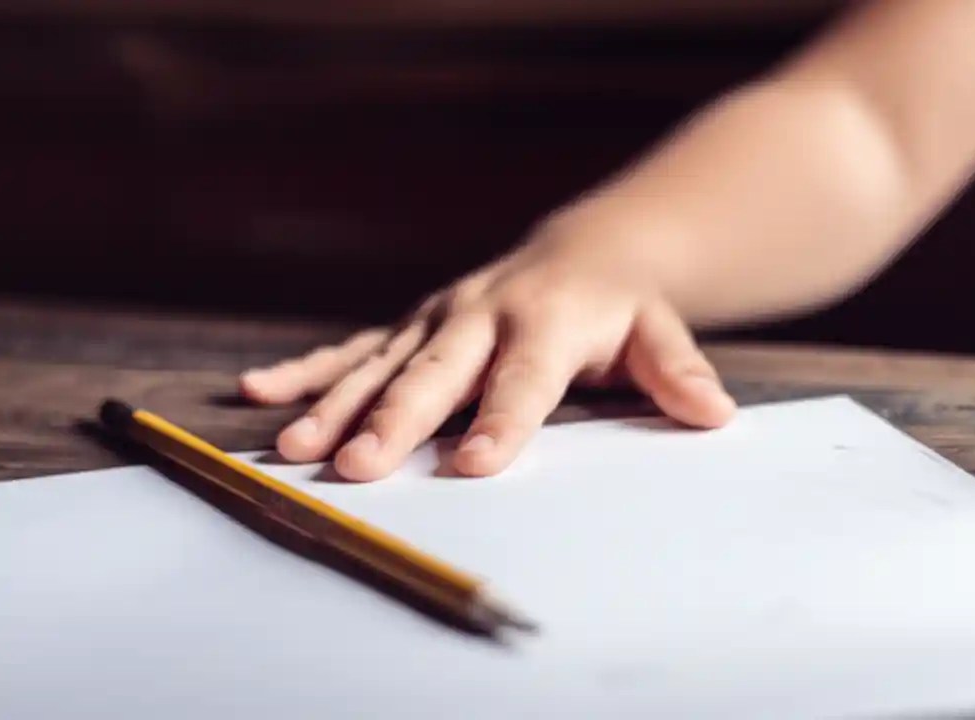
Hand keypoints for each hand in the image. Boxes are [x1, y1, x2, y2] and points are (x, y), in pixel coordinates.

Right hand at [238, 220, 736, 480]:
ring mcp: (440, 317)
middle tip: (361, 467)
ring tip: (295, 447)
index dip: (499, 424)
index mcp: (548, 323)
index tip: (473, 465)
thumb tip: (714, 413)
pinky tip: (259, 393)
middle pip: (437, 374)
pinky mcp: (414, 323)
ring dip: (336, 405)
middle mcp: (484, 315)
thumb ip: (678, 373)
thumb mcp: (661, 332)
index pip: (523, 382)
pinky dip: (308, 370)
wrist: (587, 252)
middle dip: (397, 420)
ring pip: (382, 364)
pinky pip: (355, 346)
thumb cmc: (624, 309)